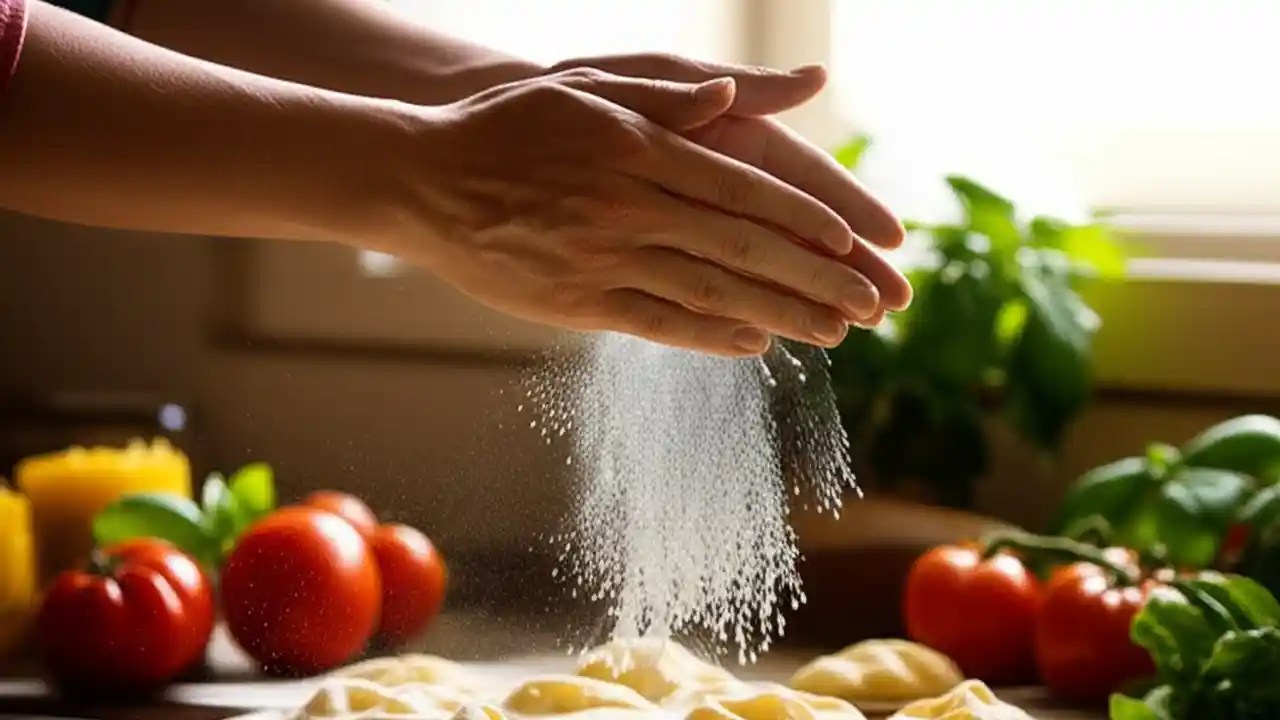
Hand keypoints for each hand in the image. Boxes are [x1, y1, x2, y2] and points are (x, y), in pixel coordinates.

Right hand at [378, 69, 906, 355]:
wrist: (423, 180)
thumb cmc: (510, 125)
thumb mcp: (584, 87)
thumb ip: (666, 95)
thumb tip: (738, 95)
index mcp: (636, 149)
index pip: (742, 186)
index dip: (804, 216)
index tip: (856, 241)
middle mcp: (627, 206)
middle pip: (740, 246)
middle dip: (814, 278)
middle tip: (872, 304)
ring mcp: (602, 259)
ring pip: (709, 292)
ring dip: (780, 314)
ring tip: (835, 333)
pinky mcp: (579, 302)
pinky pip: (658, 323)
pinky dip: (712, 335)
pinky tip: (756, 343)